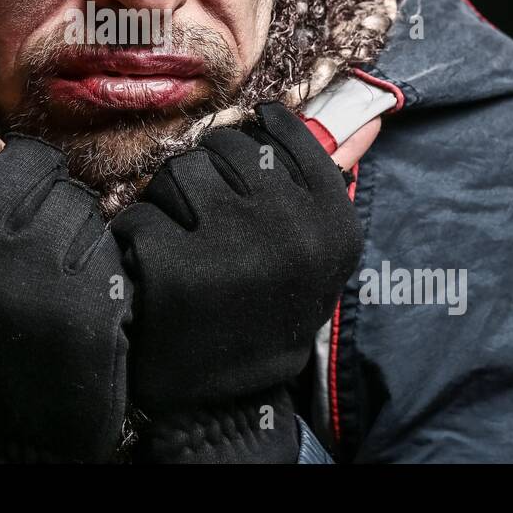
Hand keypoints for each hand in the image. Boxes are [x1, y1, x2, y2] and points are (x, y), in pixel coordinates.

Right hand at [0, 112, 130, 462]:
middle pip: (18, 154)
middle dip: (23, 186)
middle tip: (16, 232)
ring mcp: (31, 271)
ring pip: (67, 190)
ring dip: (62, 220)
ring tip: (41, 268)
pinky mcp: (86, 294)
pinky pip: (101, 234)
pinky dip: (92, 257)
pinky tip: (70, 291)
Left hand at [111, 101, 364, 462]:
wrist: (233, 397)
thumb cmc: (275, 306)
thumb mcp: (319, 249)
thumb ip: (330, 177)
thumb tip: (373, 114)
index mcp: (333, 221)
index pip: (279, 131)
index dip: (250, 148)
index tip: (240, 171)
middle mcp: (291, 229)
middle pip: (223, 146)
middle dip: (206, 176)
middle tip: (208, 221)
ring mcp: (232, 248)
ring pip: (177, 172)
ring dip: (170, 203)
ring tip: (185, 243)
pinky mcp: (173, 269)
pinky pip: (138, 215)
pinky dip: (138, 240)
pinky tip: (157, 270)